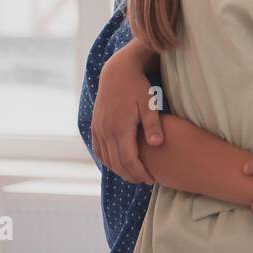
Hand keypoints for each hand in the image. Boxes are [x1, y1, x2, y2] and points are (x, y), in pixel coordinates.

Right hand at [92, 39, 162, 183]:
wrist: (117, 71)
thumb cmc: (137, 86)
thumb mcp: (149, 103)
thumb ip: (153, 124)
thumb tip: (157, 145)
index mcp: (120, 127)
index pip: (128, 159)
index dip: (139, 172)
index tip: (151, 179)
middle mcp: (106, 130)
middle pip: (116, 163)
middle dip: (130, 175)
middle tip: (145, 180)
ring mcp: (98, 128)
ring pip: (106, 158)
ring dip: (119, 170)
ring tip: (134, 175)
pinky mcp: (95, 125)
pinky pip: (98, 149)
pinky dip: (107, 160)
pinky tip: (117, 164)